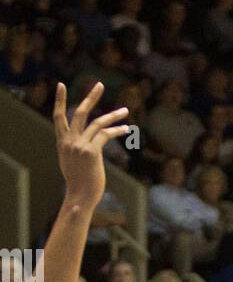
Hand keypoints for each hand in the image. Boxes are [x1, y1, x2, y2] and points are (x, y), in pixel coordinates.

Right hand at [54, 82, 130, 214]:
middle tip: (99, 84)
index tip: (61, 85)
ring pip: (98, 123)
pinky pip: (106, 135)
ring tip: (125, 110)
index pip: (58, 117)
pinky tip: (126, 129)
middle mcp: (69, 141)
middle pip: (79, 113)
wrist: (80, 197)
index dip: (60, 100)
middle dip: (91, 98)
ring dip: (113, 116)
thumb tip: (82, 144)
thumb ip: (74, 149)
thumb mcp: (71, 163)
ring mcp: (80, 145)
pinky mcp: (92, 152)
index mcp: (62, 143)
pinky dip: (117, 131)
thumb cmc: (78, 184)